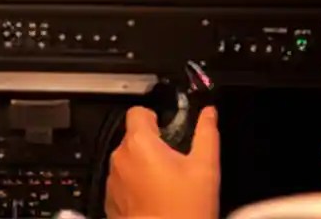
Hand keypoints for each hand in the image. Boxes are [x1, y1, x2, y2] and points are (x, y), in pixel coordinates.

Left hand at [105, 106, 219, 218]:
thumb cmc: (185, 210)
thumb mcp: (205, 167)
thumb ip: (206, 133)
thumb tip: (209, 113)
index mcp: (140, 143)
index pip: (138, 112)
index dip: (154, 117)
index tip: (168, 130)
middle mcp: (121, 158)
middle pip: (134, 137)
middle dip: (152, 144)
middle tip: (174, 162)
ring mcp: (113, 180)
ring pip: (128, 160)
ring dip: (143, 164)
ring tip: (166, 183)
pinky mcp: (111, 199)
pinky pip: (123, 181)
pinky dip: (135, 184)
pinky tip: (155, 197)